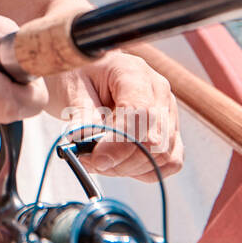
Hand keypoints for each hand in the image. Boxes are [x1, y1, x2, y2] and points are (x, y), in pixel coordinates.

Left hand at [44, 49, 183, 180]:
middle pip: (154, 139)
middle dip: (120, 160)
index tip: (97, 158)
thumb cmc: (78, 75)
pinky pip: (170, 161)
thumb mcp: (71, 90)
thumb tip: (87, 141)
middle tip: (89, 160)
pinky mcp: (169, 130)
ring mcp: (167, 110)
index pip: (140, 113)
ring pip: (163, 154)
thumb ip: (83, 116)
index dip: (121, 143)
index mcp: (133, 72)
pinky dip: (144, 170)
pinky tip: (120, 162)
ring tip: (99, 160)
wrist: (84, 72)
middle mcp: (158, 90)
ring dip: (129, 167)